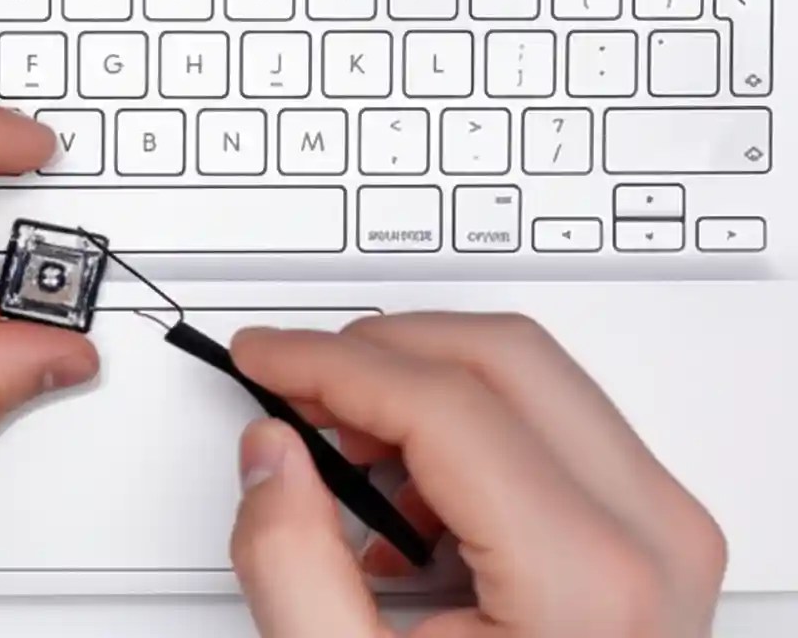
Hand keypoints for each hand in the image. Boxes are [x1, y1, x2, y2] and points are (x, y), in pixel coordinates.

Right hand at [227, 314, 726, 637]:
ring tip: (348, 455)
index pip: (441, 401)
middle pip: (500, 355)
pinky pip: (553, 421)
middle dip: (377, 350)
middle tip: (298, 383)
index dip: (330, 362)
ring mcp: (663, 529)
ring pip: (532, 373)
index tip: (265, 357)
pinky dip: (463, 429)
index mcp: (586, 578)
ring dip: (420, 386)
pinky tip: (408, 495)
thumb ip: (289, 564)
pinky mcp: (652, 532)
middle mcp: (649, 535)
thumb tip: (270, 453)